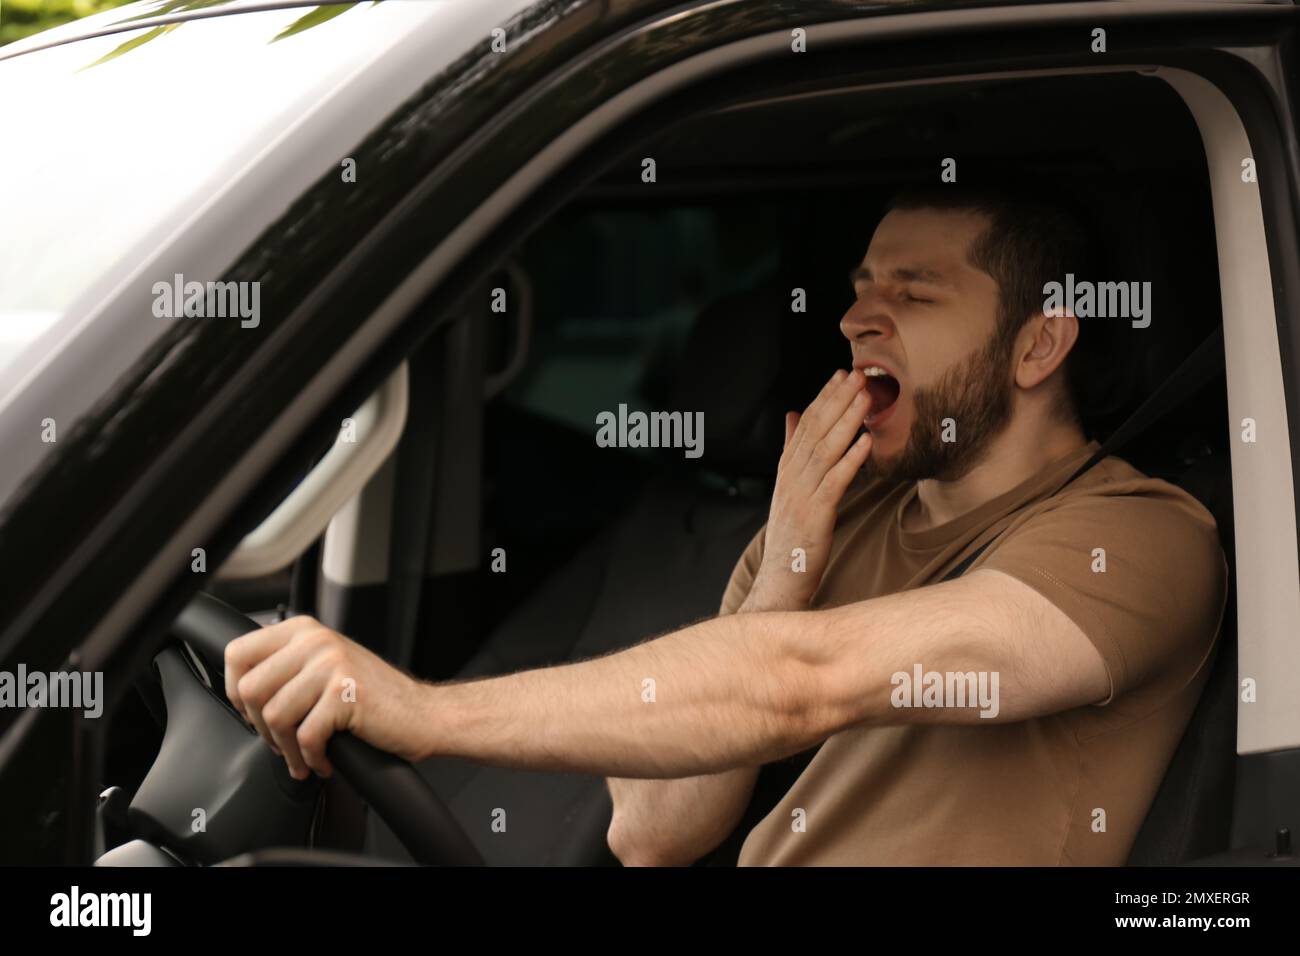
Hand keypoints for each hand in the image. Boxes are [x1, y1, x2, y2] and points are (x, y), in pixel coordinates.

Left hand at [224, 616, 431, 778]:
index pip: (238, 653)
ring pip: (275, 716)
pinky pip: (305, 736)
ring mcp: (332, 665)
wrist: (422, 714)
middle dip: (260, 727)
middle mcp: (316, 640)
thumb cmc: (374, 697)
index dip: (234, 691)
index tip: (251, 712)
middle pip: (250, 689)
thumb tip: (239, 688)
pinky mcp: (345, 694)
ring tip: (303, 756)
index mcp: (304, 630)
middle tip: (281, 742)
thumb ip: (287, 665)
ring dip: (286, 749)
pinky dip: (311, 758)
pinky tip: (323, 760)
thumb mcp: (325, 666)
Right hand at [747, 369, 872, 610]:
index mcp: (786, 469)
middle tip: (857, 374)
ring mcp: (801, 495)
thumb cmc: (791, 537)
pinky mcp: (815, 515)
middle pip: (815, 431)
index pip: (805, 425)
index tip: (840, 374)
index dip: (823, 397)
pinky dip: (851, 460)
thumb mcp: (789, 489)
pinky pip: (835, 482)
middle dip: (837, 400)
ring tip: (865, 398)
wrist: (779, 579)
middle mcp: (791, 477)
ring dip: (847, 422)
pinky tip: (867, 442)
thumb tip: (793, 415)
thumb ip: (792, 451)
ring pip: (825, 450)